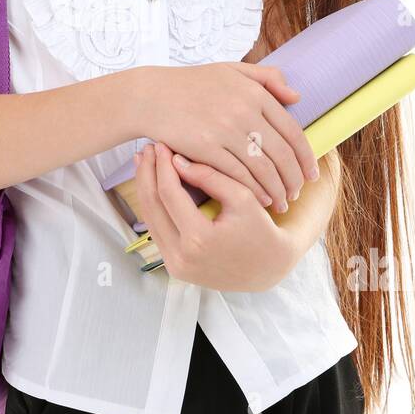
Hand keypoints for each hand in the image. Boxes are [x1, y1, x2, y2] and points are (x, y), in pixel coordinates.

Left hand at [132, 141, 298, 293]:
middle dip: (147, 174)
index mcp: (199, 239)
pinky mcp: (174, 267)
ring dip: (145, 188)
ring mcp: (174, 266)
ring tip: (146, 163)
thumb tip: (176, 159)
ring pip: (150, 219)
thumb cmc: (261, 230)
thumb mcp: (242, 197)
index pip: (169, 194)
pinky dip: (154, 206)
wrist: (268, 268)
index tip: (163, 145)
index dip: (164, 166)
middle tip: (148, 148)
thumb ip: (209, 177)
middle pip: (152, 206)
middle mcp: (181, 257)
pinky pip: (157, 231)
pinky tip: (154, 186)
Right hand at [139, 62, 318, 210]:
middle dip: (294, 179)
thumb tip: (296, 97)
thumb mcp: (231, 70)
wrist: (150, 95)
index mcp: (255, 93)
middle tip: (297, 194)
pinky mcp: (206, 147)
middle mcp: (245, 110)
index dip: (306, 158)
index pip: (293, 132)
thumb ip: (266, 78)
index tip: (311, 174)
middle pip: (282, 154)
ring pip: (262, 169)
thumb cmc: (191, 84)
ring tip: (281, 203)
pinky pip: (237, 175)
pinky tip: (259, 201)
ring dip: (276, 190)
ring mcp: (225, 129)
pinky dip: (253, 191)